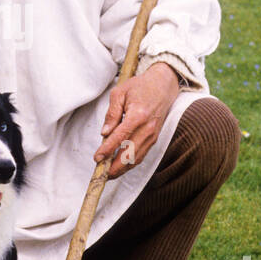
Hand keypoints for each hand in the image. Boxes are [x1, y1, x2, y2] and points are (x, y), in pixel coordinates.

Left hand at [95, 62, 180, 180]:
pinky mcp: (154, 138)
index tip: (97, 158)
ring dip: (122, 169)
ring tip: (108, 174)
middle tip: (101, 174)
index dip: (107, 150)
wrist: (164, 85)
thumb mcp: (120, 93)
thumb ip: (112, 114)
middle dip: (115, 167)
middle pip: (130, 154)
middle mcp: (147, 129)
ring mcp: (153, 135)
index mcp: (138, 116)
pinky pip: (142, 155)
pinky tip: (120, 166)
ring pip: (137, 158)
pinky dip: (130, 164)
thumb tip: (105, 133)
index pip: (120, 137)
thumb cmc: (141, 87)